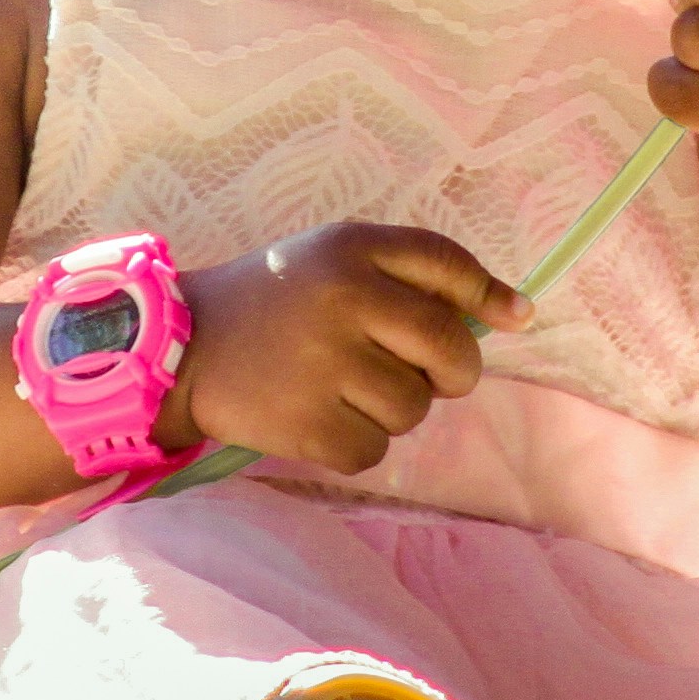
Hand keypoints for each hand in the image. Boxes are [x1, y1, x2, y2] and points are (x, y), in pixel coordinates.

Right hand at [162, 222, 527, 475]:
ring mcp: (323, 365)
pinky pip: (374, 449)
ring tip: (346, 389)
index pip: (447, 265)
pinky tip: (322, 417)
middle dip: (452, 371)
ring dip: (394, 408)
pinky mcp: (305, 423)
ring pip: (414, 407)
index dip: (488, 296)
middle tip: (421, 372)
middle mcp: (342, 300)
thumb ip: (420, 274)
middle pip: (448, 350)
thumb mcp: (336, 258)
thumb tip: (519, 315)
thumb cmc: (273, 300)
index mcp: (351, 250)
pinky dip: (357, 443)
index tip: (513, 319)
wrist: (178, 347)